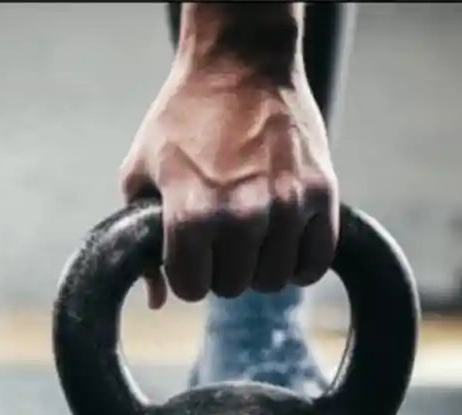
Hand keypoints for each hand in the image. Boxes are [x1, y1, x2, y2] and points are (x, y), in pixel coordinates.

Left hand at [119, 61, 337, 306]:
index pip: (191, 288)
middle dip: (221, 270)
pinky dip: (299, 263)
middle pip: (233, 287)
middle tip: (220, 240)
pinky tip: (283, 242)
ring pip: (273, 281)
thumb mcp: (140, 173)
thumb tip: (157, 302)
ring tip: (250, 237)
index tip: (189, 255)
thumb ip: (142, 242)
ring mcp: (286, 203)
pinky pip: (315, 262)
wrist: (239, 65)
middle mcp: (241, 212)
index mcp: (191, 211)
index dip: (185, 276)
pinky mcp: (322, 191)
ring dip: (259, 267)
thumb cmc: (180, 120)